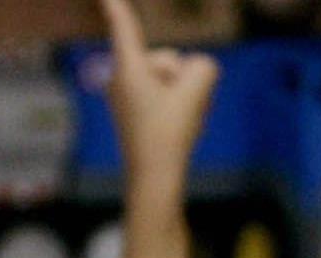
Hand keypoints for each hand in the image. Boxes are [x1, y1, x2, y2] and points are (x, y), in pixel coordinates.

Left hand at [97, 0, 219, 199]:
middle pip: (168, 59)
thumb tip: (200, 69)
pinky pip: (167, 96)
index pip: (125, 28)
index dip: (116, 7)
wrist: (154, 177)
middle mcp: (123, 77)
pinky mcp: (137, 111)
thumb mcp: (196, 93)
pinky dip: (179, 108)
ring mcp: (128, 95)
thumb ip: (204, 68)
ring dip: (185, 97)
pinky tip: (179, 129)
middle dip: (183, 79)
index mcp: (130, 68)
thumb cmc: (169, 135)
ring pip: (171, 80)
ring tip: (180, 123)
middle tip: (180, 111)